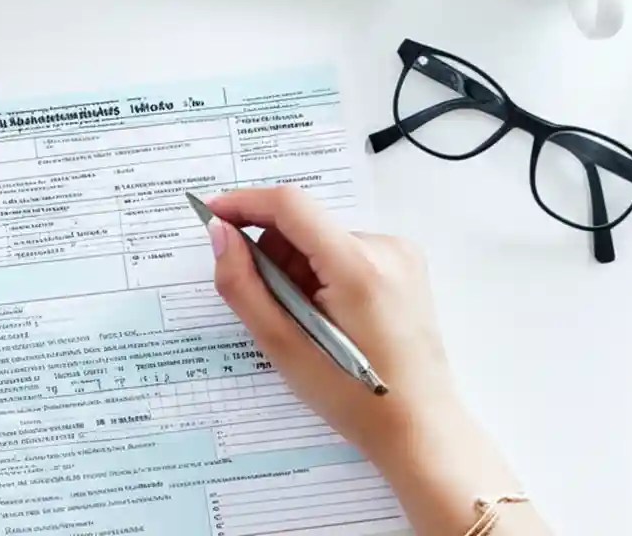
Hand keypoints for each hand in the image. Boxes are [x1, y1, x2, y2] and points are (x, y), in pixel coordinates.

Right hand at [206, 186, 458, 459]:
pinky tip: (330, 318)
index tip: (212, 214)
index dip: (244, 203)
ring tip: (307, 322)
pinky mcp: (406, 266)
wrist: (420, 428)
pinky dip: (324, 274)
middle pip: (304, 224)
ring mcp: (400, 255)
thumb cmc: (352, 398)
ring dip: (299, 269)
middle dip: (274, 256)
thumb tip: (219, 234)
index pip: (290, 205)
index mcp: (357, 267)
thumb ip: (243, 285)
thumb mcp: (283, 346)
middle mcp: (385, 248)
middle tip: (273, 308)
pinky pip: (345, 251)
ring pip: (321, 239)